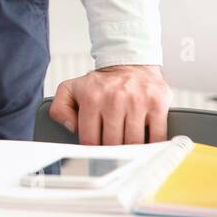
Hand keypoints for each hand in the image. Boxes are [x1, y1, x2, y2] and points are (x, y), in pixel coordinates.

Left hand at [49, 64, 171, 144]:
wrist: (129, 64)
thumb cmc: (100, 83)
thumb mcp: (70, 89)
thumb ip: (59, 109)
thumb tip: (71, 128)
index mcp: (91, 99)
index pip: (90, 139)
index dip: (92, 150)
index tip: (96, 152)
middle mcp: (114, 100)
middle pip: (113, 143)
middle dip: (112, 151)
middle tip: (113, 151)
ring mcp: (137, 102)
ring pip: (134, 143)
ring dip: (131, 150)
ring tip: (128, 147)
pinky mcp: (157, 104)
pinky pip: (157, 136)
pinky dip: (153, 145)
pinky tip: (147, 144)